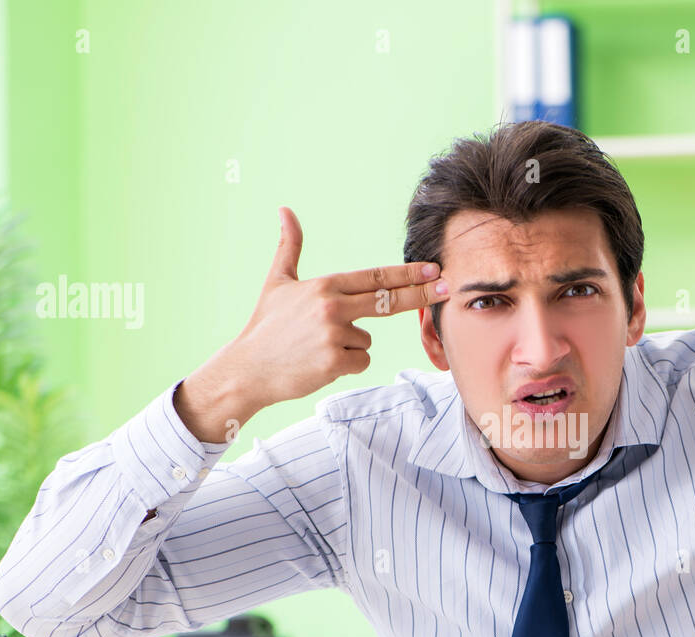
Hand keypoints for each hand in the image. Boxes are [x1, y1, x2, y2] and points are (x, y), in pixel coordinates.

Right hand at [175, 206, 450, 442]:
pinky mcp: (334, 361)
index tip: (432, 269)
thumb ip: (289, 247)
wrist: (247, 368)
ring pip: (368, 339)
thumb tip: (285, 211)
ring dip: (351, 346)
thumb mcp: (277, 282)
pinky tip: (320, 362)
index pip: (376, 277)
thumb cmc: (265, 327)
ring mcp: (334, 334)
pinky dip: (346, 365)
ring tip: (318, 347)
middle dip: (420, 293)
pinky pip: (361, 361)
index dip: (407, 274)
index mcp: (324, 285)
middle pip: (388, 300)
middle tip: (446, 287)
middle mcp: (332, 306)